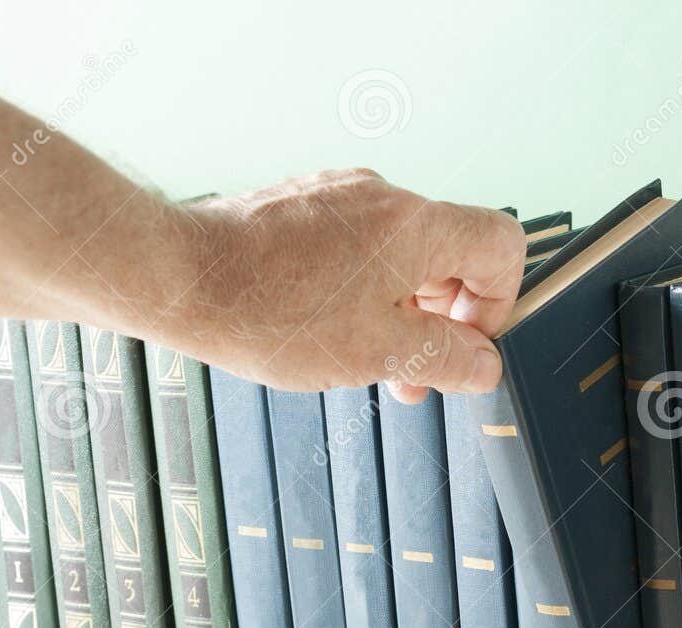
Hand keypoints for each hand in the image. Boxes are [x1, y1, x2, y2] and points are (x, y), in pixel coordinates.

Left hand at [165, 169, 525, 401]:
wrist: (178, 278)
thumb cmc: (267, 313)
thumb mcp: (374, 354)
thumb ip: (443, 357)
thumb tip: (484, 365)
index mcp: (414, 227)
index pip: (503, 245)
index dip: (498, 303)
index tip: (462, 345)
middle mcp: (382, 198)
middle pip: (451, 254)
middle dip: (443, 320)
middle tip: (414, 375)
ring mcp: (339, 196)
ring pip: (401, 255)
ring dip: (400, 310)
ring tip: (365, 357)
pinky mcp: (303, 205)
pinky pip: (357, 246)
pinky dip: (360, 289)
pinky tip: (323, 327)